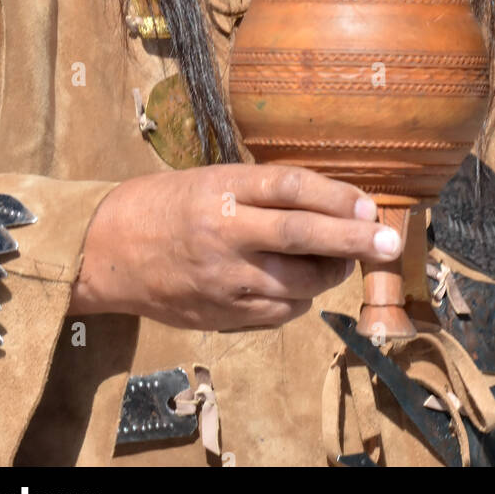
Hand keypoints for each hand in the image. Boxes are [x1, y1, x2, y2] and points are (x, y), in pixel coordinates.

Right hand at [68, 164, 399, 331]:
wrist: (106, 251)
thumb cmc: (166, 205)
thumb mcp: (211, 180)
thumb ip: (263, 193)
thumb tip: (333, 203)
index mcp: (222, 189)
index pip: (291, 187)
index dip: (336, 195)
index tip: (368, 203)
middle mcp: (224, 233)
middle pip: (302, 235)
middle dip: (353, 239)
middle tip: (388, 241)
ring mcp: (222, 278)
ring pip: (297, 282)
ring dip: (330, 273)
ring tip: (343, 260)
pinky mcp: (219, 313)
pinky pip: (278, 312)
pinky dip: (300, 299)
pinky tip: (301, 285)